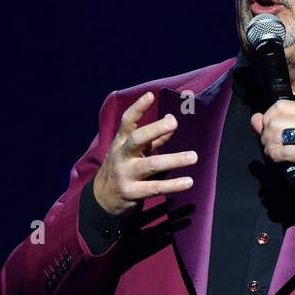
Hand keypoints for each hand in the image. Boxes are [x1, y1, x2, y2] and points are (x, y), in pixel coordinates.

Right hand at [93, 91, 196, 216]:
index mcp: (120, 143)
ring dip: (174, 160)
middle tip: (173, 122)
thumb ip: (153, 139)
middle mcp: (121, 156)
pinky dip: (173, 185)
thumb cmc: (123, 169)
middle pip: (137, 139)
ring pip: (151, 165)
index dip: (137, 108)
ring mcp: (125, 175)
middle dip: (154, 129)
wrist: (101, 200)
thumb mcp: (133, 152)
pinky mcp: (131, 193)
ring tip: (193, 157)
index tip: (150, 95)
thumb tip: (172, 120)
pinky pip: (155, 187)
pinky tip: (188, 181)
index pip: (127, 122)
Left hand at [250, 100, 294, 200]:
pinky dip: (275, 158)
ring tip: (275, 156)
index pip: (280, 105)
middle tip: (271, 149)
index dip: (268, 119)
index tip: (269, 133)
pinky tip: (280, 162)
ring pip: (276, 135)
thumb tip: (255, 118)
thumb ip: (275, 126)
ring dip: (270, 149)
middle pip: (275, 121)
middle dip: (266, 137)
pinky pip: (283, 151)